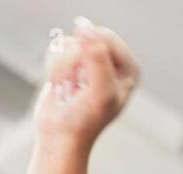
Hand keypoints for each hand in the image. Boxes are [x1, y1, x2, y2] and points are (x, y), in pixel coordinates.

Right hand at [35, 17, 138, 156]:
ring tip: (69, 90)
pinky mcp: (70, 63)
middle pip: (85, 37)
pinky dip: (54, 70)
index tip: (86, 81)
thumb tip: (85, 27)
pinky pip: (56, 49)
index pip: (106, 38)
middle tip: (77, 87)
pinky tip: (61, 87)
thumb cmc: (84, 121)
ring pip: (68, 42)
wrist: (60, 137)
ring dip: (62, 69)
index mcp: (128, 68)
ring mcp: (90, 61)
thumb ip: (98, 58)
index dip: (89, 56)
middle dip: (74, 62)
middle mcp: (112, 62)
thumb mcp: (100, 92)